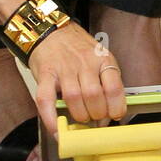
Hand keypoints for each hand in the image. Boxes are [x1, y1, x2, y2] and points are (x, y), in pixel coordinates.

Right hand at [28, 20, 127, 135]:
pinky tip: (56, 128)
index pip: (114, 87)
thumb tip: (110, 113)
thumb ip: (106, 81)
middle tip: (95, 118)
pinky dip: (51, 117)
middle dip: (96, 114)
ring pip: (74, 98)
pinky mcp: (45, 75)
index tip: (114, 116)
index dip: (116, 107)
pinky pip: (46, 100)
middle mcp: (84, 63)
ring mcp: (63, 69)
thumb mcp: (99, 58)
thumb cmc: (76, 48)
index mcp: (102, 59)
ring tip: (80, 118)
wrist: (49, 31)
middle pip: (94, 96)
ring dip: (79, 116)